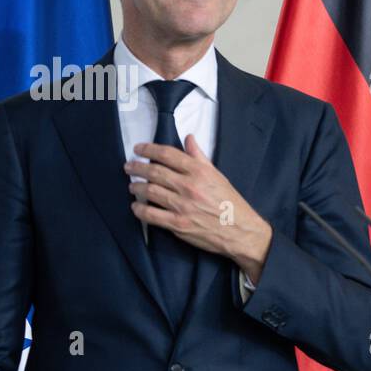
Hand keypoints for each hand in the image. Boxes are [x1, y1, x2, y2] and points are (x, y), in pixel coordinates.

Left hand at [126, 137, 272, 282]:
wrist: (241, 231)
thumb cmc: (231, 203)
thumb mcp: (218, 175)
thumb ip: (200, 157)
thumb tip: (188, 139)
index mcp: (199, 172)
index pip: (167, 154)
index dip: (148, 149)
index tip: (138, 149)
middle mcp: (189, 186)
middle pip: (154, 172)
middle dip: (137, 167)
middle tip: (129, 167)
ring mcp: (182, 206)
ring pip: (149, 191)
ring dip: (136, 187)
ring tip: (132, 186)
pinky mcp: (178, 224)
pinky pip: (151, 215)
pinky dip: (139, 210)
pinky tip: (136, 207)